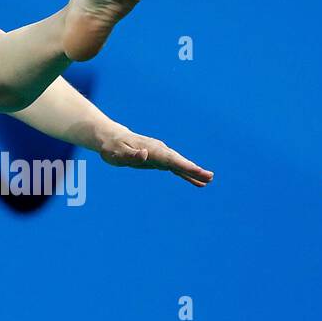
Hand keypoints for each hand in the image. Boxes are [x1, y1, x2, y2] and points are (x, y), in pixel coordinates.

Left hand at [98, 123, 213, 186]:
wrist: (112, 138)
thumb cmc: (112, 147)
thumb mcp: (117, 153)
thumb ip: (131, 155)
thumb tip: (145, 154)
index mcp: (150, 149)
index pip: (169, 159)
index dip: (183, 165)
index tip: (197, 170)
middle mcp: (158, 150)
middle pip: (178, 161)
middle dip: (193, 169)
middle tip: (209, 177)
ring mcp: (160, 154)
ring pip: (179, 164)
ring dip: (193, 172)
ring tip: (208, 180)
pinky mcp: (160, 160)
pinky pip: (175, 168)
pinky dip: (186, 174)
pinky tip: (198, 182)